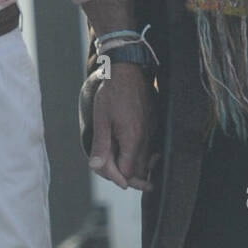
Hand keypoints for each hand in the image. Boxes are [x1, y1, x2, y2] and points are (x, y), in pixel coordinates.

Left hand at [88, 62, 155, 190]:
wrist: (128, 71)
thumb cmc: (113, 93)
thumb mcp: (101, 119)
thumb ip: (100, 146)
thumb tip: (96, 167)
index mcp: (132, 140)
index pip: (126, 174)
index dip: (113, 175)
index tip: (102, 167)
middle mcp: (145, 140)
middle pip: (138, 172)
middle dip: (124, 175)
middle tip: (109, 169)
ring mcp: (150, 133)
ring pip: (144, 163)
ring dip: (131, 166)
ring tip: (116, 161)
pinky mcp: (152, 127)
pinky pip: (147, 150)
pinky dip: (137, 155)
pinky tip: (126, 149)